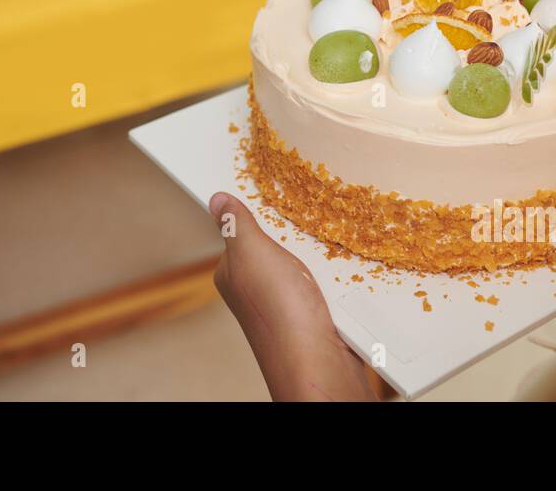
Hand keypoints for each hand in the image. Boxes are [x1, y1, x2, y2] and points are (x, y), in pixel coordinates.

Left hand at [209, 192, 374, 400]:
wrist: (317, 361)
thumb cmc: (280, 311)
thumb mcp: (252, 254)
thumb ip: (236, 225)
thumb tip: (217, 200)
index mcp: (233, 272)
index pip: (242, 230)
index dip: (259, 213)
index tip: (278, 195)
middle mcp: (255, 288)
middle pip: (278, 244)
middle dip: (296, 235)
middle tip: (309, 226)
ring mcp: (285, 302)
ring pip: (305, 262)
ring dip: (320, 255)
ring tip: (327, 251)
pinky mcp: (312, 313)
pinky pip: (325, 282)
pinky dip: (335, 277)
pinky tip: (339, 277)